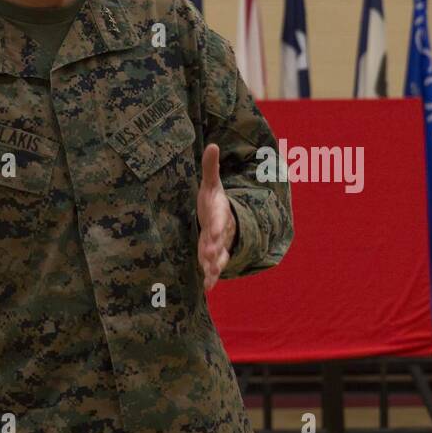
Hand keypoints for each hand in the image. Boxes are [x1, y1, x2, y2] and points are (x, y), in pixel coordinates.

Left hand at [197, 143, 235, 290]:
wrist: (224, 216)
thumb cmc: (214, 200)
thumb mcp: (212, 184)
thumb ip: (211, 167)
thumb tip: (213, 144)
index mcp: (220, 213)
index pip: (220, 219)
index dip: (217, 225)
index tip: (213, 230)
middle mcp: (222, 231)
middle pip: (220, 241)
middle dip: (215, 248)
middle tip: (208, 256)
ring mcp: (219, 245)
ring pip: (220, 257)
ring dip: (215, 266)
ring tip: (209, 275)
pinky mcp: (213, 256)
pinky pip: (214, 268)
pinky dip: (212, 278)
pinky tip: (207, 288)